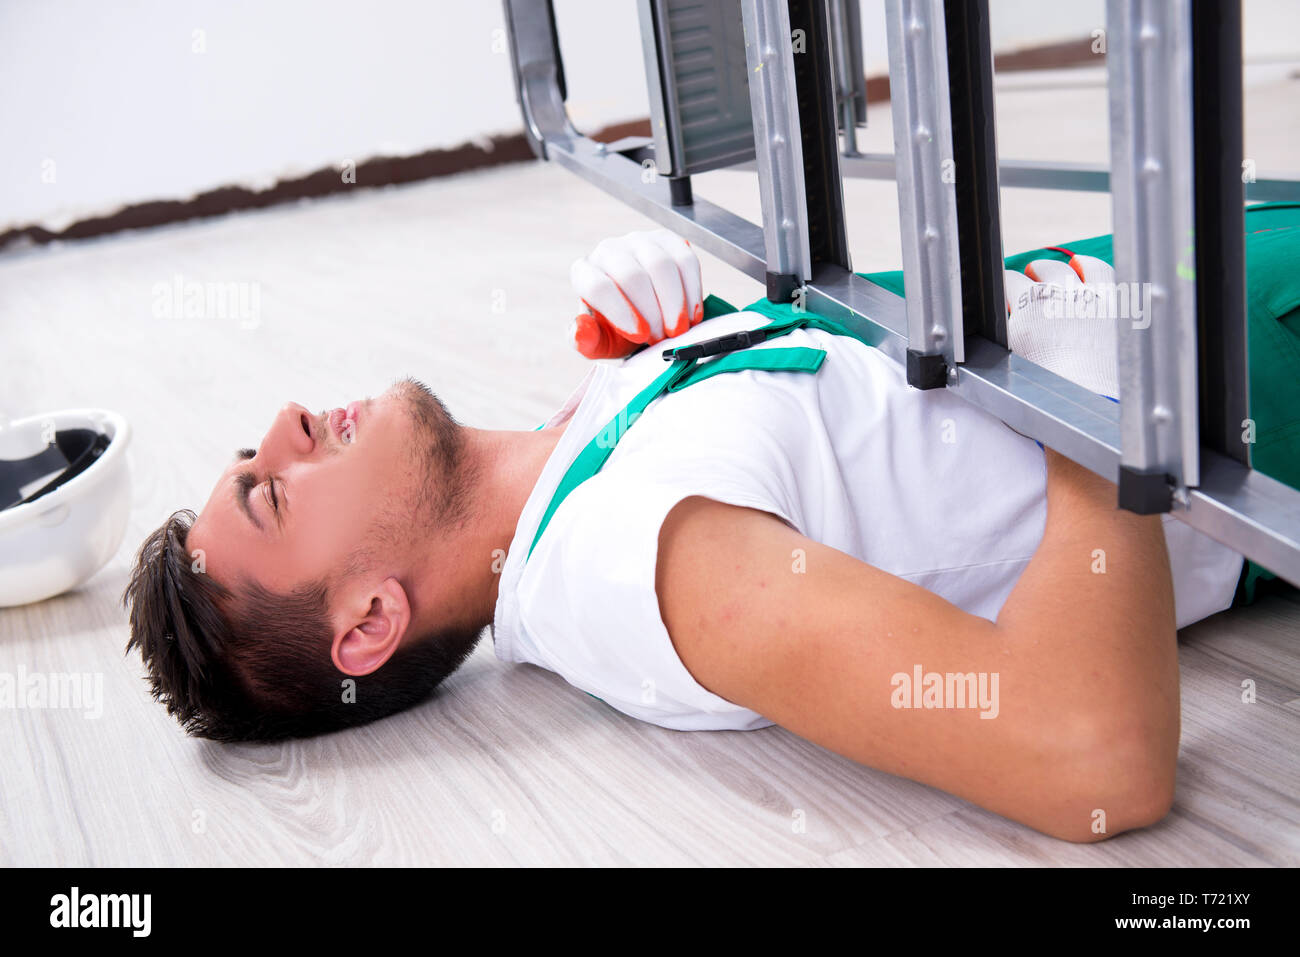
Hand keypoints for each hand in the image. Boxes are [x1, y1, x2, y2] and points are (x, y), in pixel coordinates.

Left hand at [568, 229, 703, 358]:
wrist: (642, 313)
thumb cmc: (618, 328)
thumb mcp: (600, 342)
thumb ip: (586, 341)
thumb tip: (580, 331)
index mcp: (584, 273)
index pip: (598, 286)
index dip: (621, 313)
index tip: (641, 336)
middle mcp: (608, 251)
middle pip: (632, 275)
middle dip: (652, 312)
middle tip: (664, 338)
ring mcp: (639, 241)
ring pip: (661, 264)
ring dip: (674, 303)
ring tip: (678, 329)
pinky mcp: (668, 241)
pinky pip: (685, 259)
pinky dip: (692, 291)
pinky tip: (692, 314)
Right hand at [1004, 254, 1118, 398]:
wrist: (1094, 405)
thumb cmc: (1049, 395)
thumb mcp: (1013, 364)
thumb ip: (1010, 338)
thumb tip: (1009, 328)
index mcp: (1029, 310)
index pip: (1010, 282)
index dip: (1006, 288)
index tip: (1007, 295)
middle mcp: (1062, 296)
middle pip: (1044, 269)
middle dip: (1035, 273)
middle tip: (1031, 277)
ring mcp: (1096, 298)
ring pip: (1079, 268)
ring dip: (1067, 266)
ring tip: (1064, 267)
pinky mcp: (1122, 305)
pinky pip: (1109, 275)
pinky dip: (1095, 269)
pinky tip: (1090, 269)